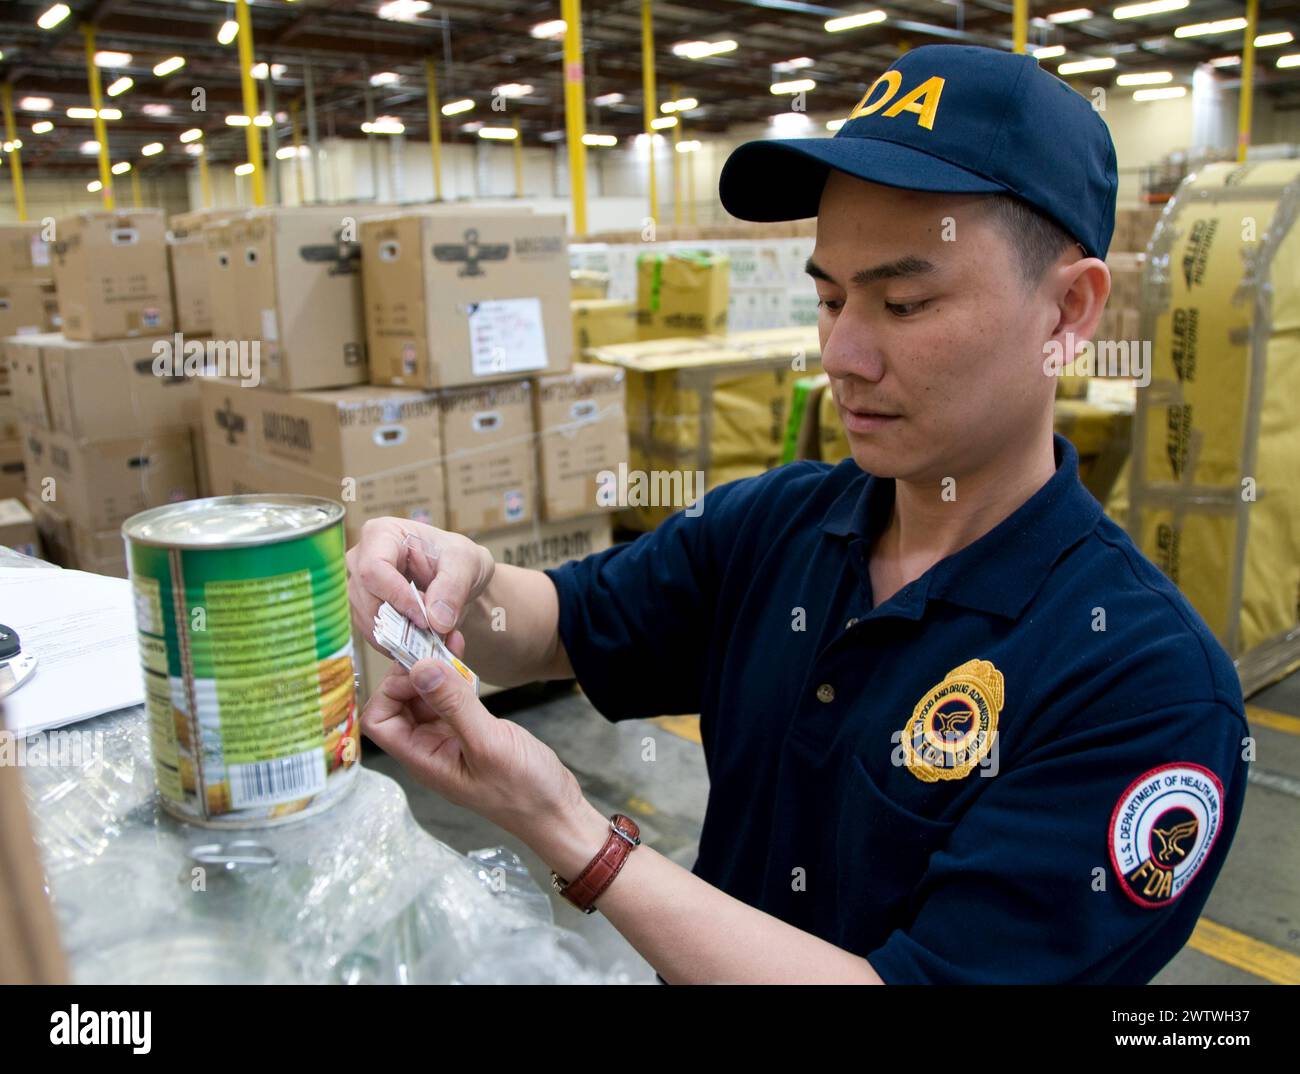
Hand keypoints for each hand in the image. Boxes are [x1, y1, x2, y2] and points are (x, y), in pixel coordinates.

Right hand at [345, 518, 494, 653]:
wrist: (459, 577)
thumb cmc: (458, 559)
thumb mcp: (467, 563)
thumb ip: (453, 587)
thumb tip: (436, 621)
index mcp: (381, 534)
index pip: (374, 570)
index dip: (397, 597)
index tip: (425, 618)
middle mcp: (361, 559)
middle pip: (367, 600)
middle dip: (401, 623)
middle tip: (434, 634)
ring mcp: (360, 587)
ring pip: (369, 622)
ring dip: (402, 639)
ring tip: (434, 639)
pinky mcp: (365, 611)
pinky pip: (375, 636)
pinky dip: (400, 646)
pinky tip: (424, 642)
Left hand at [362, 659, 603, 858]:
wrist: (556, 811)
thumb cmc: (523, 789)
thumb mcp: (488, 743)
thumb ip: (453, 704)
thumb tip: (420, 668)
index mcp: (423, 758)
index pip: (379, 721)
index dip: (390, 690)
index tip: (419, 667)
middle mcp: (429, 748)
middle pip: (398, 704)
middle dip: (411, 672)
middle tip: (434, 645)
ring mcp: (449, 739)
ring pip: (425, 698)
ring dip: (433, 670)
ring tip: (449, 642)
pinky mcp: (470, 731)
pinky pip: (450, 699)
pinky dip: (452, 677)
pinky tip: (463, 655)